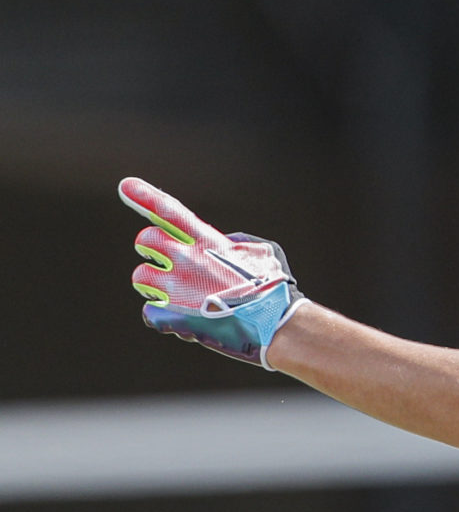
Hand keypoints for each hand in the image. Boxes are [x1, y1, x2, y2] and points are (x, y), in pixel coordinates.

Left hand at [120, 177, 305, 368]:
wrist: (278, 326)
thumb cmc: (274, 290)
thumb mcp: (264, 254)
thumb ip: (236, 243)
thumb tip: (223, 242)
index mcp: (209, 243)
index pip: (171, 211)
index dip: (145, 195)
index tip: (126, 185)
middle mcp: (188, 261)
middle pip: (146, 240)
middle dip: (153, 248)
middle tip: (168, 261)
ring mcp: (177, 290)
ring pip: (141, 277)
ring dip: (155, 284)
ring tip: (179, 294)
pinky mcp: (171, 318)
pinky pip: (150, 311)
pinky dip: (164, 315)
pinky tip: (186, 318)